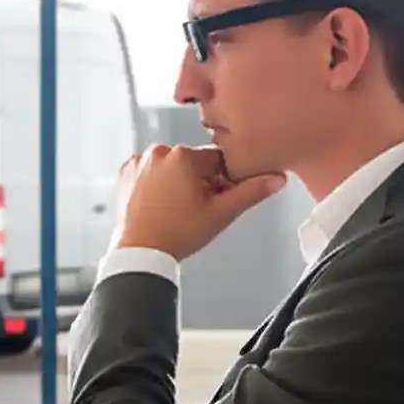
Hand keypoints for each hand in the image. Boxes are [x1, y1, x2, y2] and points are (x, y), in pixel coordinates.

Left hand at [114, 144, 285, 259]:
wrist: (139, 252)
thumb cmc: (177, 234)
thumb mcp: (221, 213)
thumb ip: (251, 192)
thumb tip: (277, 178)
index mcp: (183, 155)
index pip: (218, 159)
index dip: (223, 180)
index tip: (218, 198)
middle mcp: (158, 152)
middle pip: (194, 162)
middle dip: (201, 181)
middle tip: (197, 208)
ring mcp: (139, 162)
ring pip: (173, 167)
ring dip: (179, 181)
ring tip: (177, 209)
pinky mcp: (126, 173)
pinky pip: (152, 173)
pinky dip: (159, 184)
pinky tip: (162, 205)